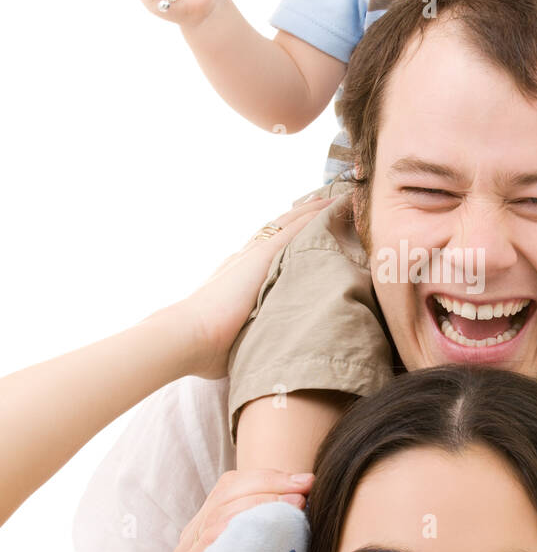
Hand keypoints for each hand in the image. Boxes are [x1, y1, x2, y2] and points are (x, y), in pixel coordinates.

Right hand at [168, 468, 313, 551]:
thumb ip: (287, 545)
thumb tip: (325, 512)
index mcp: (210, 533)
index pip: (235, 485)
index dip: (271, 477)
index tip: (308, 482)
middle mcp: (193, 539)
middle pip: (228, 489)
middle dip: (271, 481)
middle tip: (306, 487)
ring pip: (221, 509)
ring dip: (261, 499)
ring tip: (296, 503)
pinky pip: (211, 539)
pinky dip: (240, 526)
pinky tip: (272, 528)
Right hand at [173, 189, 339, 380]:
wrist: (188, 336)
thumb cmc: (204, 347)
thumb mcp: (233, 336)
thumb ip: (249, 335)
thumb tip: (258, 352)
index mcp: (235, 276)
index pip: (264, 251)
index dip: (283, 239)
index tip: (299, 231)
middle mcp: (244, 259)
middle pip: (277, 230)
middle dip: (300, 217)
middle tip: (322, 204)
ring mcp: (253, 255)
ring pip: (289, 223)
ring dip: (312, 210)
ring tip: (335, 199)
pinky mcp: (264, 256)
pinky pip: (297, 228)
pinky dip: (316, 215)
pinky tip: (335, 205)